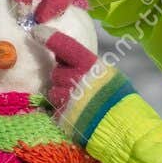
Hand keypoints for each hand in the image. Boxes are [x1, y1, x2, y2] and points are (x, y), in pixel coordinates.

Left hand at [42, 30, 134, 147]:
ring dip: (62, 96)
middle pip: (57, 73)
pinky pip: (55, 109)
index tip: (36, 32)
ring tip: (79, 103)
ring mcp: (69, 99)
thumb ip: (89, 68)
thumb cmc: (120, 102)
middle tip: (78, 87)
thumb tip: (69, 61)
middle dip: (63, 78)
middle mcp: (77, 79)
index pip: (66, 46)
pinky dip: (63, 111)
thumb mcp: (109, 76)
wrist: (125, 131)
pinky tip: (76, 113)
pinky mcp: (63, 117)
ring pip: (54, 92)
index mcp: (90, 65)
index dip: (50, 38)